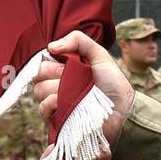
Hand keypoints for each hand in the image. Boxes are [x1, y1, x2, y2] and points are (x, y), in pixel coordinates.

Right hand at [34, 31, 133, 145]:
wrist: (122, 107)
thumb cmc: (112, 82)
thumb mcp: (99, 54)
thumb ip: (78, 40)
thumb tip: (51, 46)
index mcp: (63, 68)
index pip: (41, 60)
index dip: (50, 59)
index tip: (65, 61)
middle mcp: (56, 84)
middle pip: (38, 74)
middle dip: (55, 72)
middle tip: (74, 76)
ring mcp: (55, 103)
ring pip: (39, 90)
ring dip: (56, 88)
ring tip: (75, 91)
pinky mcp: (57, 119)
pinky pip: (42, 109)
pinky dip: (51, 103)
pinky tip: (64, 102)